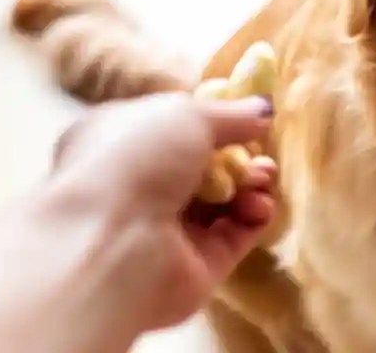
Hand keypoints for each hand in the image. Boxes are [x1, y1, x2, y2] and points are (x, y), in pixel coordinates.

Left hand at [47, 92, 276, 332]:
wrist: (113, 245)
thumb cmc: (136, 160)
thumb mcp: (186, 114)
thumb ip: (230, 113)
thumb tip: (262, 111)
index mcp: (116, 138)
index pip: (171, 125)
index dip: (210, 120)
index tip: (245, 117)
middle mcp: (137, 183)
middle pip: (203, 164)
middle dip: (239, 154)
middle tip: (260, 153)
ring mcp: (165, 227)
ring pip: (223, 199)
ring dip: (251, 184)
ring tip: (262, 178)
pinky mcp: (194, 265)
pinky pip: (234, 234)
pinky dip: (253, 217)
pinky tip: (260, 206)